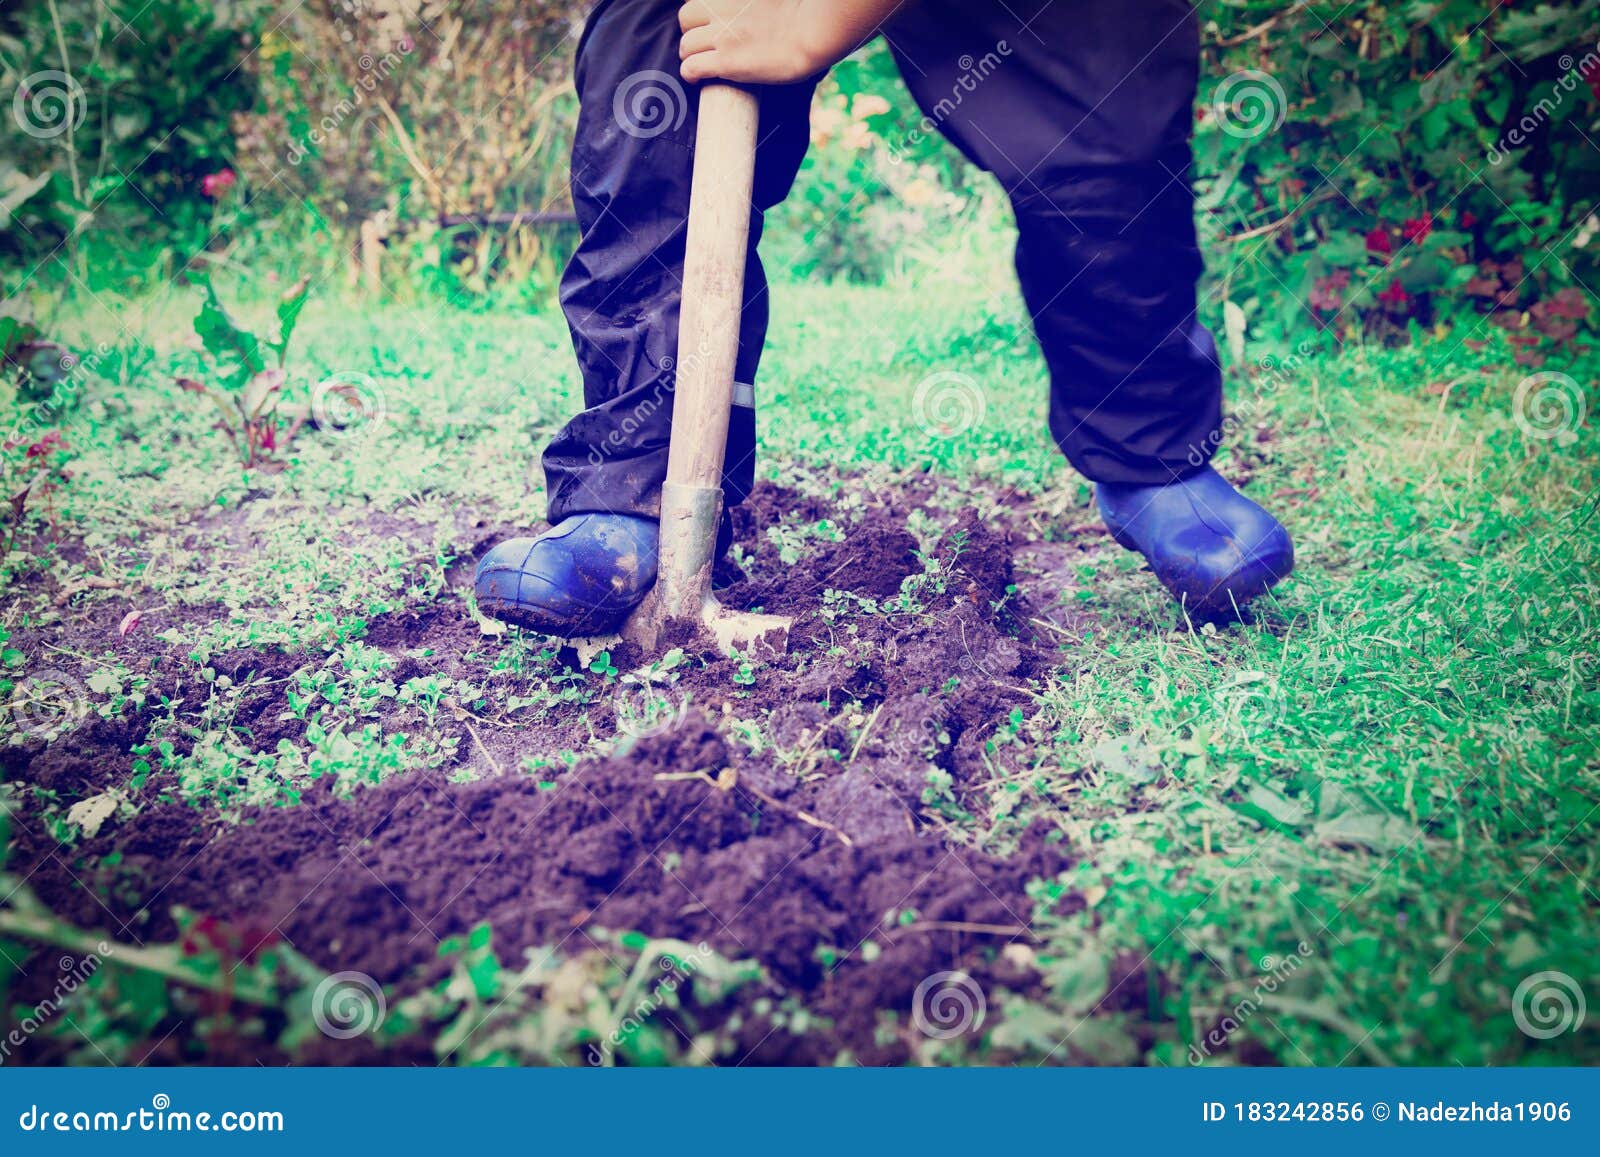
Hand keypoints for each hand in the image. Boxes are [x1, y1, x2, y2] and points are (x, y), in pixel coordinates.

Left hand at [678, 0, 899, 84]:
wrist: (813, 32)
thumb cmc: (801, 13)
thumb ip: (748, 3)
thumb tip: (748, 15)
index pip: (697, 0)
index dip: (702, 13)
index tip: (711, 23)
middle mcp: (721, 10)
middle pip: (686, 19)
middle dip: (692, 32)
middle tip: (707, 43)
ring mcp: (722, 36)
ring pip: (685, 46)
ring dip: (691, 55)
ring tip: (704, 63)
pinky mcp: (725, 62)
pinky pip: (690, 68)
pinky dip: (690, 74)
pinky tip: (697, 78)